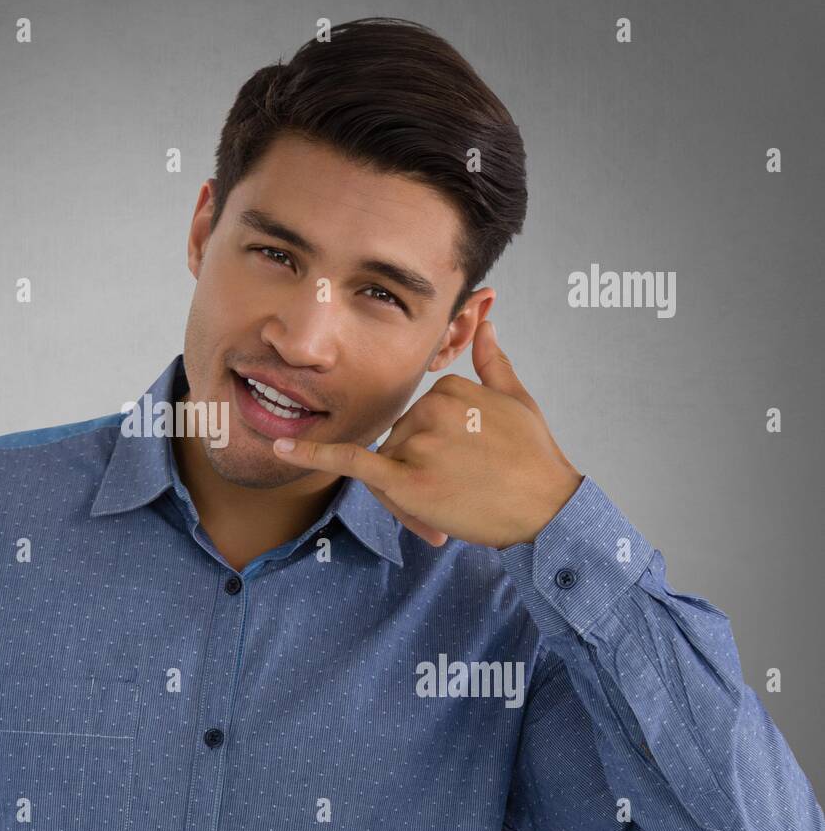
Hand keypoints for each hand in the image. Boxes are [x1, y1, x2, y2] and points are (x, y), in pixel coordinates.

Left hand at [272, 320, 583, 549]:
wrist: (548, 511)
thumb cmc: (534, 459)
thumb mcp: (516, 399)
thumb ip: (491, 359)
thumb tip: (485, 319)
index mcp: (449, 388)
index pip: (414, 418)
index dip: (428, 448)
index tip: (460, 466)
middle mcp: (430, 409)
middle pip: (395, 441)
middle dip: (413, 469)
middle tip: (458, 490)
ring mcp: (419, 444)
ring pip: (384, 465)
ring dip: (405, 491)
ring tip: (451, 503)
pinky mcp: (408, 479)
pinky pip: (353, 463)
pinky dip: (315, 456)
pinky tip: (281, 449)